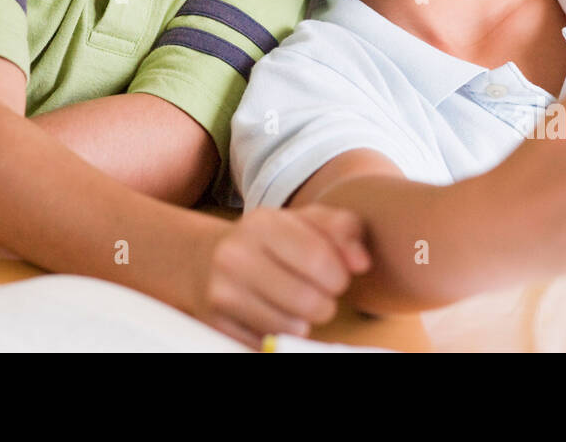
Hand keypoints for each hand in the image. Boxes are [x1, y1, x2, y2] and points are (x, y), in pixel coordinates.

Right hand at [192, 203, 370, 347]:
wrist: (203, 260)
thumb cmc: (268, 241)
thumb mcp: (303, 221)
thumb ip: (341, 228)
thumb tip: (362, 262)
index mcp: (261, 224)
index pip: (319, 260)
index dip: (339, 276)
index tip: (336, 276)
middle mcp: (234, 256)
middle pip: (309, 300)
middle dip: (326, 302)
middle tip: (318, 294)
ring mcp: (221, 294)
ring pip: (292, 328)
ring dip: (305, 322)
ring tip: (295, 305)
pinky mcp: (216, 326)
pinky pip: (269, 345)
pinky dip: (280, 337)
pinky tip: (273, 316)